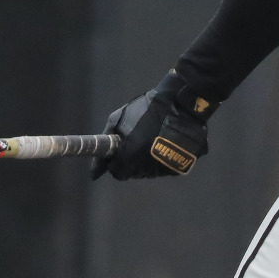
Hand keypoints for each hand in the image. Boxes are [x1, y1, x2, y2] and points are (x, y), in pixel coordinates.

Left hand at [92, 72, 212, 180]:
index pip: (117, 173)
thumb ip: (106, 138)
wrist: (181, 104)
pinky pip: (164, 167)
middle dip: (130, 161)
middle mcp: (146, 168)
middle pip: (133, 172)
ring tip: (151, 139)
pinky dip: (162, 158)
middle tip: (136, 142)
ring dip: (146, 160)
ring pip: (149, 171)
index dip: (115, 163)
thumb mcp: (119, 118)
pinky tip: (164, 143)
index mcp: (129, 157)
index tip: (117, 153)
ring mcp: (164, 169)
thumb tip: (97, 160)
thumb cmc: (146, 109)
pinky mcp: (179, 167)